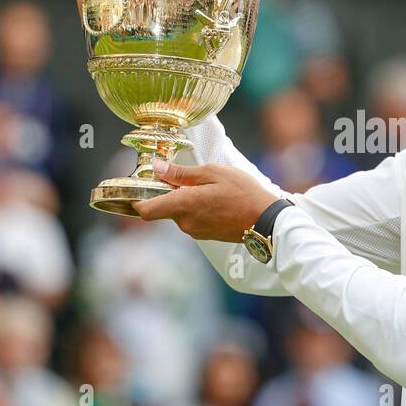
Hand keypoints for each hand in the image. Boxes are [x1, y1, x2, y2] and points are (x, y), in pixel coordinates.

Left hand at [133, 160, 279, 241]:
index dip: (139, 199)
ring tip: (210, 188)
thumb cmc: (242, 193)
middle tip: (189, 177)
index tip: (144, 186)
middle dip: (171, 193)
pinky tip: (217, 200)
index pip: (145, 210)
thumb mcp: (212, 173)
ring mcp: (196, 232)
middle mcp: (185, 223)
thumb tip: (157, 169)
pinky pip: (194, 220)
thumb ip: (181, 173)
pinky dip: (198, 209)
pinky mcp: (206, 236)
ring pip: (181, 213)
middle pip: (165, 208)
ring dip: (188, 201)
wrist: (266, 220)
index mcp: (182, 206)